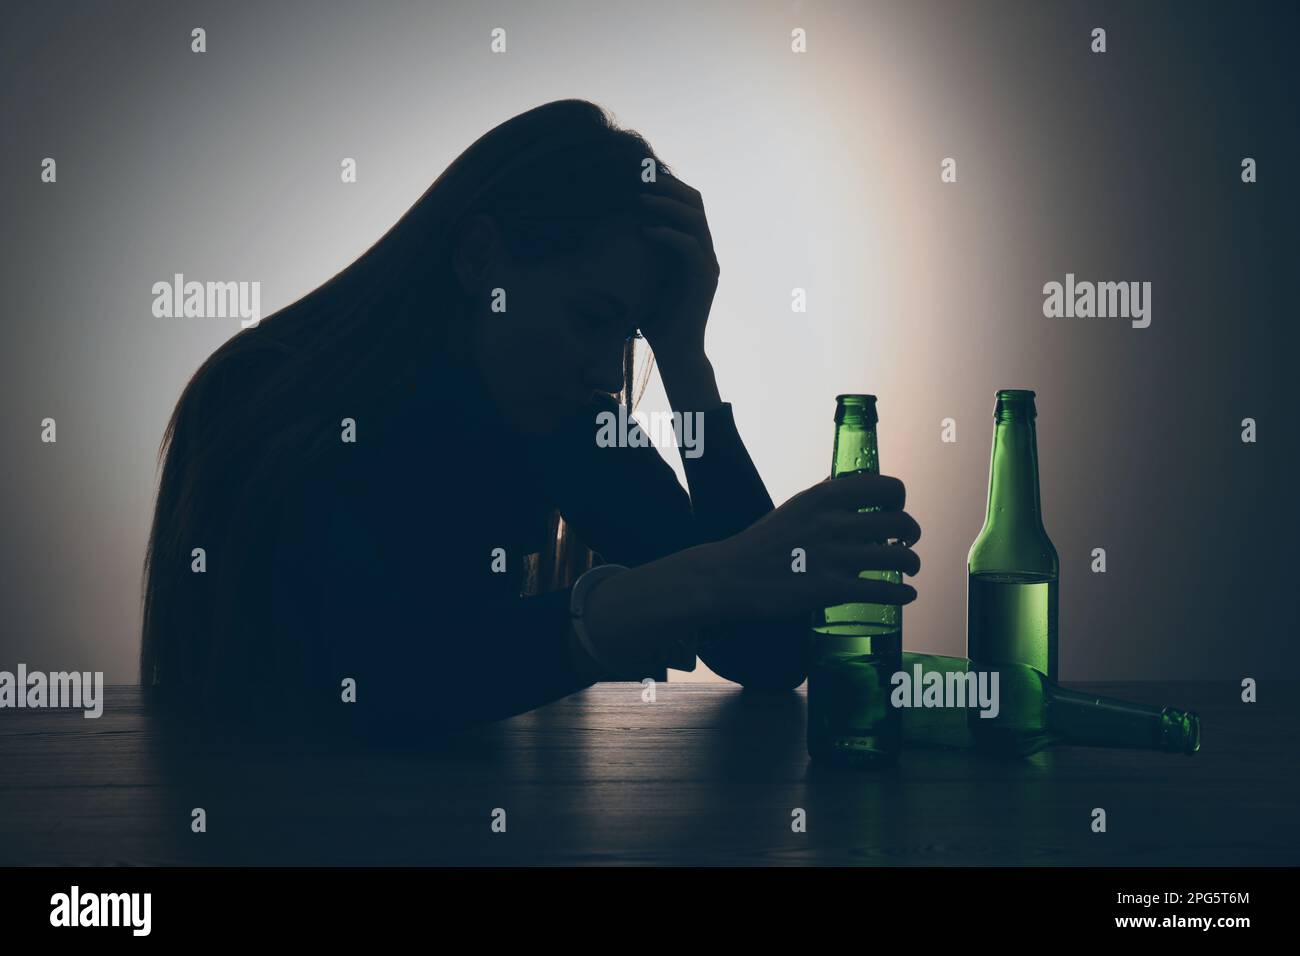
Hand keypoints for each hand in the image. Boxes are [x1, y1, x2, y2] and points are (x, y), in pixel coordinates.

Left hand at [636, 172, 717, 361]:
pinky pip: (690, 247)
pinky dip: (668, 235)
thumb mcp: (641, 277)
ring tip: (641, 199)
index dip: (668, 186)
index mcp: (694, 246)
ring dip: (667, 205)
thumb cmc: (655, 318)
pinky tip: (645, 231)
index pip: (687, 203)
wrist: (676, 351)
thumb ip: (636, 253)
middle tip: (642, 177)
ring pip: (695, 219)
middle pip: (696, 202)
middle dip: (669, 186)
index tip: (640, 175)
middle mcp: (705, 251)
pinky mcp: (704, 278)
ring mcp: (708, 263)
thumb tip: (605, 232)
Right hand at [702, 473, 921, 620]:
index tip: (896, 511)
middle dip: (911, 534)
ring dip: (912, 563)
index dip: (900, 500)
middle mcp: (833, 522)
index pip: (888, 487)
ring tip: (909, 568)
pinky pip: (883, 591)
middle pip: (901, 522)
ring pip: (899, 557)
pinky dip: (903, 595)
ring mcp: (833, 556)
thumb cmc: (762, 543)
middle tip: (907, 542)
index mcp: (825, 496)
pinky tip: (907, 596)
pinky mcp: (830, 589)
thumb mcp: (794, 506)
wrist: (730, 577)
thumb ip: (824, 496)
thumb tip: (845, 484)